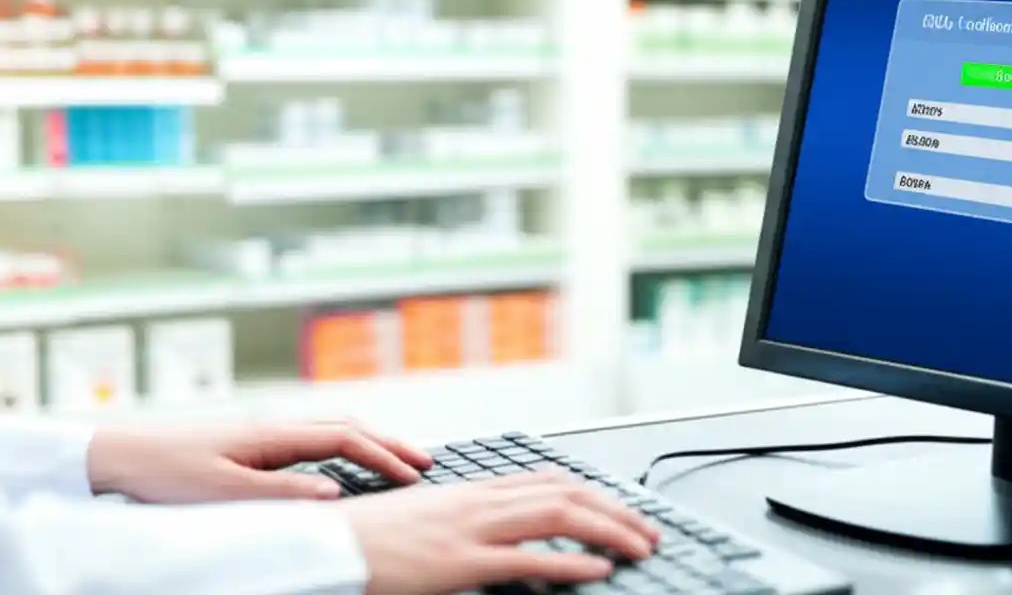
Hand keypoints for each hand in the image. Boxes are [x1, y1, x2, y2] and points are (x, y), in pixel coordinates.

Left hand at [87, 421, 431, 503]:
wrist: (123, 453)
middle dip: (391, 442)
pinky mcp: (256, 440)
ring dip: (372, 440)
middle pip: (349, 426)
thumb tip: (335, 493)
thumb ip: (284, 492)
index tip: (414, 477)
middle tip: (426, 461)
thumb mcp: (226, 492)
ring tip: (398, 457)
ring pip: (334, 427)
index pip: (347, 440)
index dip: (384, 458)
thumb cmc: (168, 472)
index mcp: (275, 434)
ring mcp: (267, 430)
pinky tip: (348, 457)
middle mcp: (276, 425)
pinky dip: (347, 443)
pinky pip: (316, 435)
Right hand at [340, 472, 660, 594]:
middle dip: (616, 510)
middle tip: (649, 531)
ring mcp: (471, 530)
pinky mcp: (459, 563)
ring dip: (609, 530)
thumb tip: (505, 538)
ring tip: (640, 547)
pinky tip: (598, 569)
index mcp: (473, 491)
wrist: (325, 545)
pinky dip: (569, 563)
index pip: (550, 480)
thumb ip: (469, 521)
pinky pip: (527, 560)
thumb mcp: (429, 521)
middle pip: (566, 493)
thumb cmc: (370, 538)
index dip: (595, 492)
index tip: (623, 508)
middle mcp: (479, 502)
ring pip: (557, 517)